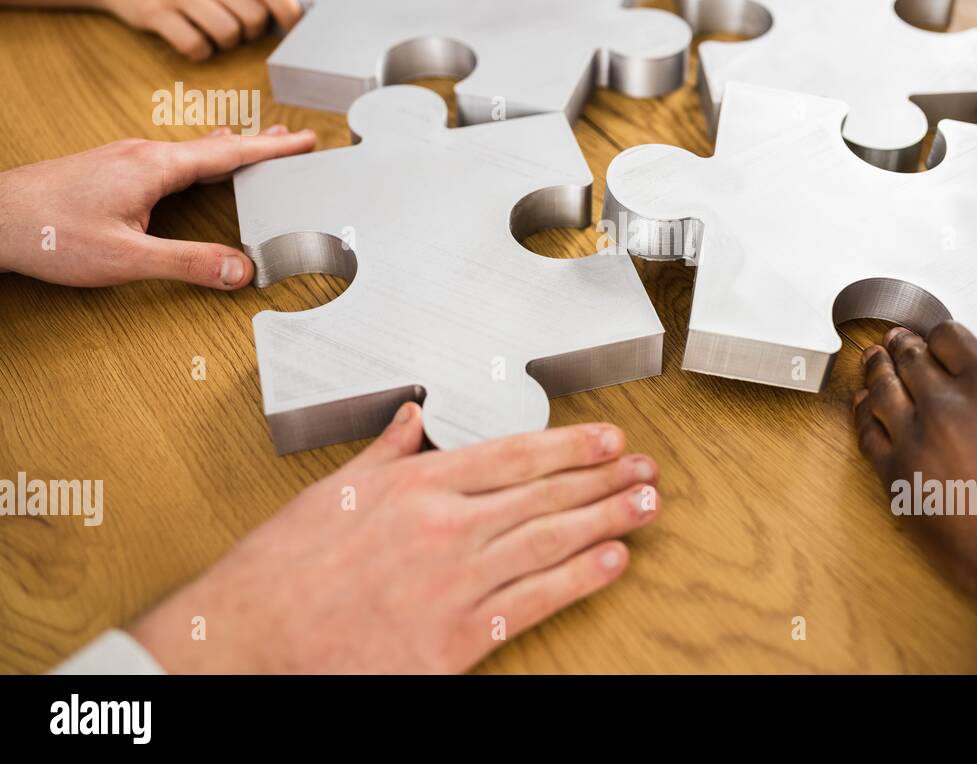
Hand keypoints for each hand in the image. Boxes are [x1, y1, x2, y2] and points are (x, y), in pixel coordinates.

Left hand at [0, 127, 315, 288]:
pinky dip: (197, 158)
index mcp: (156, 166)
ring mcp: (124, 157)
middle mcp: (143, 154)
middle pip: (215, 145)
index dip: (272, 151)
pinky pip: (169, 157)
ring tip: (251, 148)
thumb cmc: (49, 233)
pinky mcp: (109, 168)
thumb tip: (240, 270)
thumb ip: (188, 263)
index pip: (230, 155)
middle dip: (257, 144)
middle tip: (291, 139)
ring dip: (226, 150)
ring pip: (190, 150)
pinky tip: (191, 166)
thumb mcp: (127, 258)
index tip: (305, 141)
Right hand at [89, 0, 301, 60]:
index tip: (293, 29)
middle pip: (252, 16)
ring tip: (213, 34)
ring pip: (227, 34)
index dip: (288, 11)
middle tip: (237, 30)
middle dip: (251, 33)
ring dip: (226, 44)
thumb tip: (300, 3)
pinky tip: (192, 42)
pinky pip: (195, 46)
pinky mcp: (155, 12)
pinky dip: (200, 52)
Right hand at [129, 404, 660, 672]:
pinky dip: (578, 580)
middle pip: (544, 495)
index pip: (514, 454)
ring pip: (549, 542)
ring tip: (646, 504)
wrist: (249, 642)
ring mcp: (453, 583)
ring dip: (607, 520)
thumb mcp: (334, 491)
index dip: (571, 444)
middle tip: (645, 468)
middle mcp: (444, 527)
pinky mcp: (454, 639)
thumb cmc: (283, 569)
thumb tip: (411, 415)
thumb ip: (385, 451)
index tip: (609, 437)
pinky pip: (531, 602)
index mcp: (417, 485)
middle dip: (604, 479)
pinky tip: (612, 562)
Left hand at [852, 324, 976, 640]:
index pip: (949, 338)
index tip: (937, 340)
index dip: (941, 337)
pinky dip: (863, 416)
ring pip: (882, 390)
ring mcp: (917, 439)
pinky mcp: (897, 478)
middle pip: (910, 359)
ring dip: (877, 371)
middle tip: (895, 342)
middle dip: (903, 346)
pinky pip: (868, 434)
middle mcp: (948, 403)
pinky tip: (862, 408)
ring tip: (873, 361)